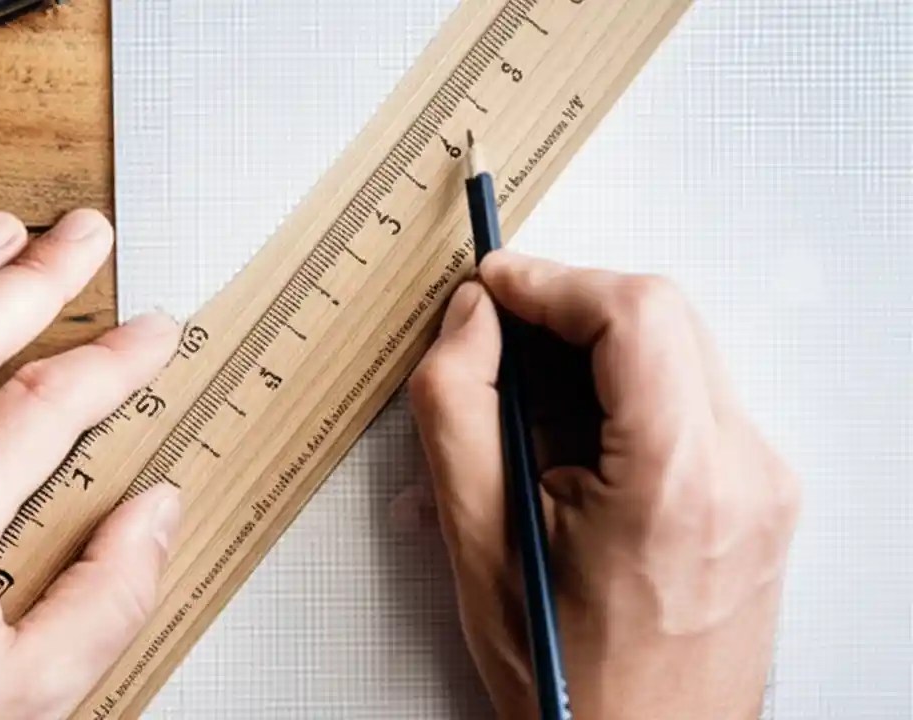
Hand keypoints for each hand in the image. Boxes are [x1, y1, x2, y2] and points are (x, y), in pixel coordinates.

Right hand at [409, 252, 799, 719]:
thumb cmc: (567, 671)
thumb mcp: (476, 538)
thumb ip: (457, 405)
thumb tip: (470, 318)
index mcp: (676, 484)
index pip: (634, 314)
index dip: (553, 281)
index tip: (495, 283)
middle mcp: (744, 473)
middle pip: (664, 318)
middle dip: (572, 308)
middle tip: (501, 334)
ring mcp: (764, 483)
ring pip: (681, 351)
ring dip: (599, 351)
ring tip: (531, 406)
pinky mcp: (762, 493)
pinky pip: (695, 397)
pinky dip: (630, 391)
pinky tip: (577, 441)